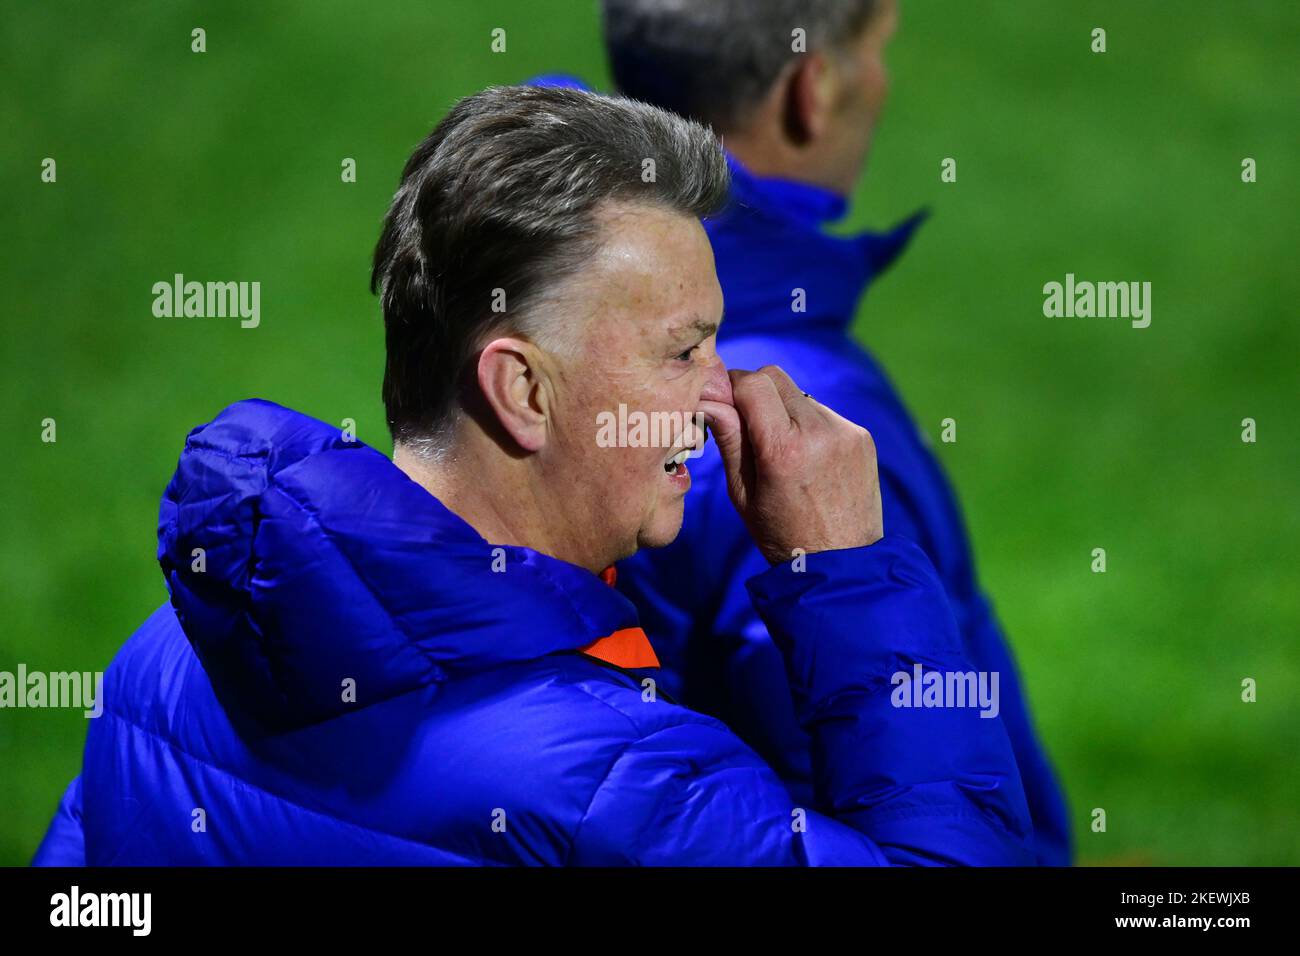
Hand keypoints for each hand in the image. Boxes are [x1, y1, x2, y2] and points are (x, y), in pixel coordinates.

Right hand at [700, 366, 882, 564]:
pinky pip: (823, 412)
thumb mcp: (742, 494)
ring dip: (781, 409)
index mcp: (782, 449)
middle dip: (753, 391)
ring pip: (798, 393)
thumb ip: (728, 439)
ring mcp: (845, 431)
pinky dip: (806, 424)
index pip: (751, 382)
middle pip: (774, 377)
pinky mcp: (861, 436)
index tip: (720, 401)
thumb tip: (707, 398)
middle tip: (744, 422)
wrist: (844, 564)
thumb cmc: (782, 536)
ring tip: (779, 449)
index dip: (730, 385)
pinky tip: (805, 458)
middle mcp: (818, 431)